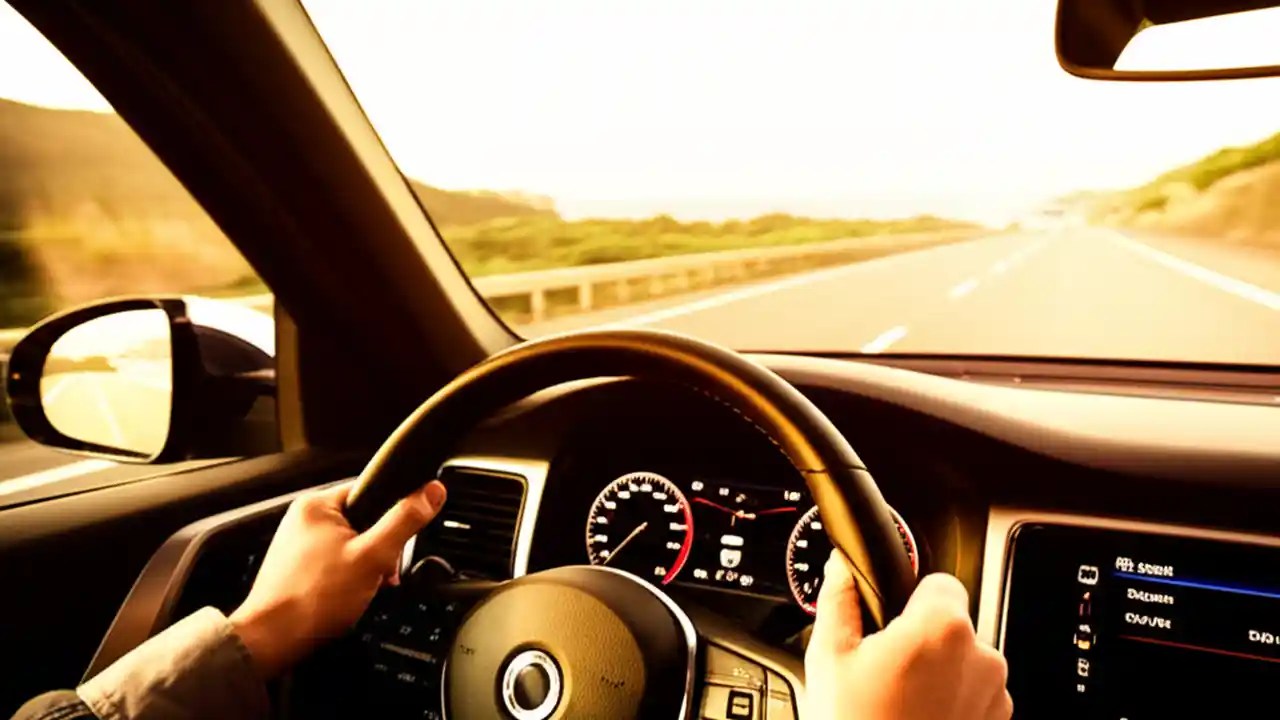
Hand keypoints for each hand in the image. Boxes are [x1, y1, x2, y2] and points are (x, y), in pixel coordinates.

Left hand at [230, 480, 446, 676]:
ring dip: (366, 567)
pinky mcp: (296, 567)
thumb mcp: (373, 557)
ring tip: (361, 588)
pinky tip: (347, 596)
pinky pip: (335, 563)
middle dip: (379, 550)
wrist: (272, 641)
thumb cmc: (313, 599)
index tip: (397, 542)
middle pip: (364, 521)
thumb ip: (404, 521)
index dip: (392, 517)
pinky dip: (348, 578)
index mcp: (317, 505)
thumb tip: (431, 492)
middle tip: (379, 573)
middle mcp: (303, 519)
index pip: (371, 491)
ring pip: (351, 546)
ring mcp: (297, 545)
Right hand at [804, 552, 1011, 719]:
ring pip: (964, 663)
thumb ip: (840, 599)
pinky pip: (974, 697)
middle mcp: (981, 657)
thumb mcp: (830, 657)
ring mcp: (995, 696)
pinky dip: (951, 703)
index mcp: (941, 628)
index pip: (939, 581)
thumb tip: (843, 568)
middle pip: (951, 624)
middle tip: (884, 671)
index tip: (890, 622)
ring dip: (938, 673)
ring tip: (898, 703)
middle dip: (921, 640)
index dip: (910, 598)